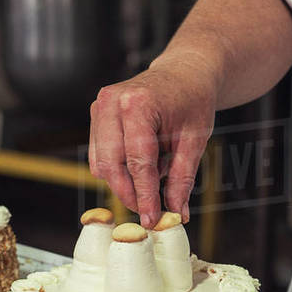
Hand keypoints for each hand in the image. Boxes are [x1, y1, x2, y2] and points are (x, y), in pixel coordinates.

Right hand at [89, 54, 217, 228]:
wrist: (183, 72)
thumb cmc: (192, 101)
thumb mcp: (195, 141)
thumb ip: (182, 178)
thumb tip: (176, 212)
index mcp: (139, 104)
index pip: (138, 162)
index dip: (144, 195)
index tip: (151, 219)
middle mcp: (112, 103)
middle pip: (112, 165)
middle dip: (129, 194)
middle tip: (148, 212)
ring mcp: (100, 106)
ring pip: (102, 164)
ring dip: (124, 182)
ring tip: (153, 180)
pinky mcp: (96, 114)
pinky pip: (100, 155)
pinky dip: (118, 169)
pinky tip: (142, 166)